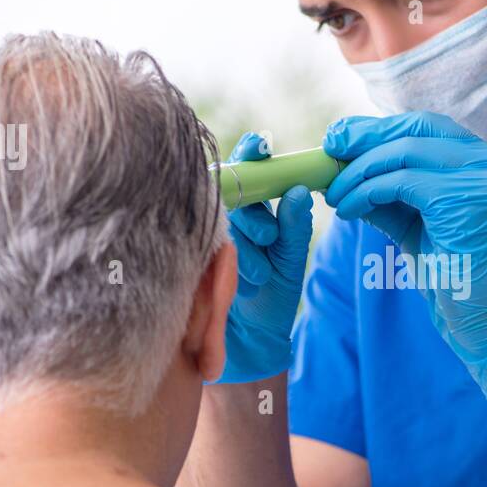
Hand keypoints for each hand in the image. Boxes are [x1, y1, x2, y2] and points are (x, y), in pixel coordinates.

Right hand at [215, 132, 314, 383]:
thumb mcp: (290, 261)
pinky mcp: (188, 253)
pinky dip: (228, 263)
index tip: (261, 146)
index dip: (253, 151)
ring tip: (260, 274)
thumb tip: (298, 192)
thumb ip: (294, 227)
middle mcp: (228, 215)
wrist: (251, 340)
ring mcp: (206, 232)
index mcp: (256, 207)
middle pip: (233, 192)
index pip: (251, 168)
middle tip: (270, 237)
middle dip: (254, 214)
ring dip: (246, 246)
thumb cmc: (273, 295)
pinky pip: (204, 242)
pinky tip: (240, 282)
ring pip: (223, 220)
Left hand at [323, 111, 486, 401]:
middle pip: (418, 128)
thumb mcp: (418, 228)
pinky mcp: (467, 200)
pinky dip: (367, 192)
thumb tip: (341, 172)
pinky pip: (402, 182)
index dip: (380, 128)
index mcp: (486, 165)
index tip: (341, 138)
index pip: (428, 127)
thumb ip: (389, 196)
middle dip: (366, 136)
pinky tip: (349, 210)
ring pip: (406, 151)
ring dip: (359, 171)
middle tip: (328, 150)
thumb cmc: (460, 282)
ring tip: (334, 195)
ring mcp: (484, 179)